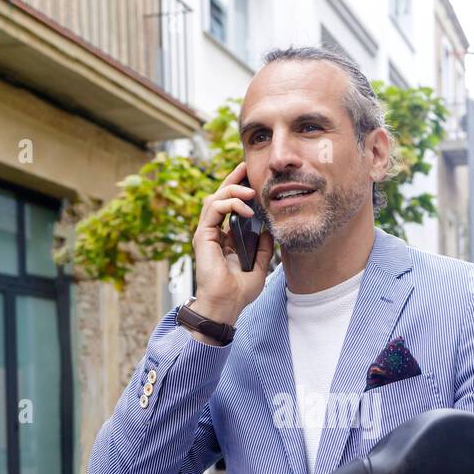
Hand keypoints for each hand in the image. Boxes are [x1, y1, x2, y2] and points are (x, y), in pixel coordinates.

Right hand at [190, 162, 274, 332]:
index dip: (238, 190)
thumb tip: (270, 232)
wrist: (226, 305)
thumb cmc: (239, 292)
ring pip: (214, 198)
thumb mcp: (259, 267)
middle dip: (233, 180)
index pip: (229, 207)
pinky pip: (213, 209)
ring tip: (251, 192)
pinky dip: (229, 203)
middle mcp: (213, 233)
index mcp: (224, 238)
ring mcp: (206, 233)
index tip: (252, 179)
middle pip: (219, 197)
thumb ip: (264, 249)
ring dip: (232, 190)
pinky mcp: (202, 236)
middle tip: (247, 169)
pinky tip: (246, 209)